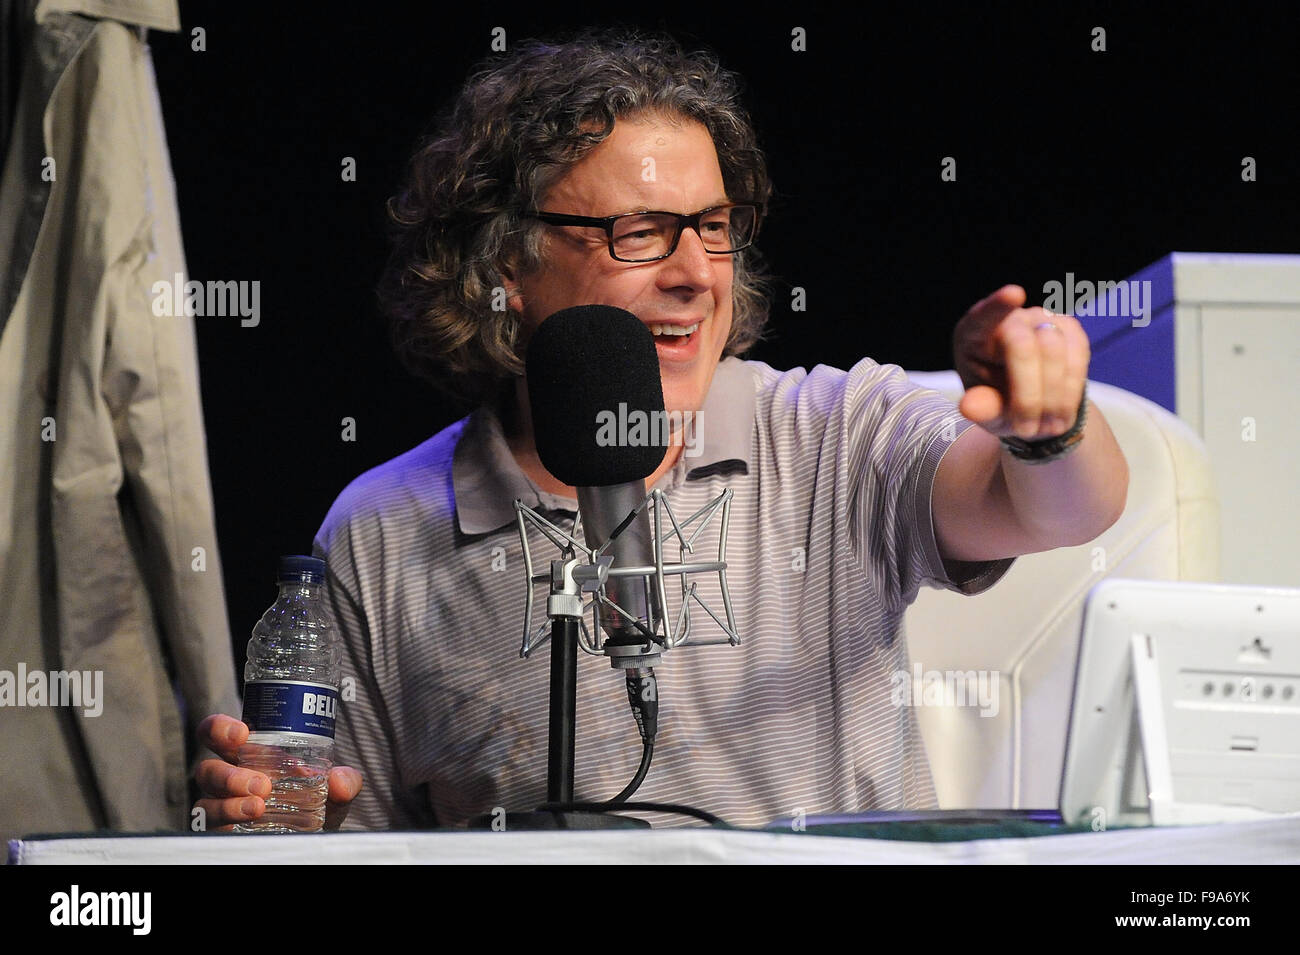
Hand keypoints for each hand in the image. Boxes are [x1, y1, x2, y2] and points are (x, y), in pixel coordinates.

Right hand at [193, 714, 362, 831]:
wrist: (314, 837)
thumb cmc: (315, 803)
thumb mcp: (333, 790)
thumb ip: (345, 781)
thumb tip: (339, 781)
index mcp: (249, 756)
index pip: (218, 734)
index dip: (221, 728)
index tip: (242, 733)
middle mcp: (229, 779)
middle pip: (207, 769)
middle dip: (228, 774)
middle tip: (262, 784)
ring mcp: (222, 807)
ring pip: (205, 801)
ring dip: (228, 804)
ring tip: (258, 807)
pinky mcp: (221, 832)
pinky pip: (209, 827)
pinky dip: (226, 823)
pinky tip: (248, 823)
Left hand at [952, 284, 1089, 440]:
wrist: (1032, 405)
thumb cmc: (998, 404)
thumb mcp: (986, 412)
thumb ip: (981, 408)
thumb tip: (969, 407)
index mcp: (974, 334)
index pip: (983, 316)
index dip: (998, 306)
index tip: (1014, 294)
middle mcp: (1008, 318)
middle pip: (1023, 346)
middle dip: (1028, 394)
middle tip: (1025, 430)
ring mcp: (1041, 318)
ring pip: (1055, 350)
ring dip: (1052, 397)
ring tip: (1044, 427)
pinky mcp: (1070, 328)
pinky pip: (1078, 355)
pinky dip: (1070, 389)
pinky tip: (1060, 413)